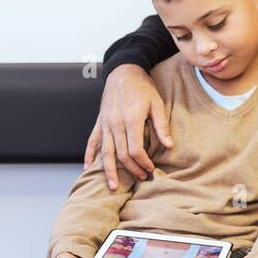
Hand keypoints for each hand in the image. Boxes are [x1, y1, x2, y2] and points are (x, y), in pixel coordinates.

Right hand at [83, 63, 173, 190]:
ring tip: (112, 186)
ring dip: (108, 171)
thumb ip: (161, 126)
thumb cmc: (143, 87)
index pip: (135, 150)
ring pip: (105, 152)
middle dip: (131, 169)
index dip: (143, 163)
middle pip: (121, 155)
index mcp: (131, 120)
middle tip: (141, 178)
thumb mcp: (157, 104)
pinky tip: (87, 168)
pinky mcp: (99, 122)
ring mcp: (105, 124)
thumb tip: (169, 145)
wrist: (124, 71)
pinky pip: (92, 141)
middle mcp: (115, 124)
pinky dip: (89, 155)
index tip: (150, 169)